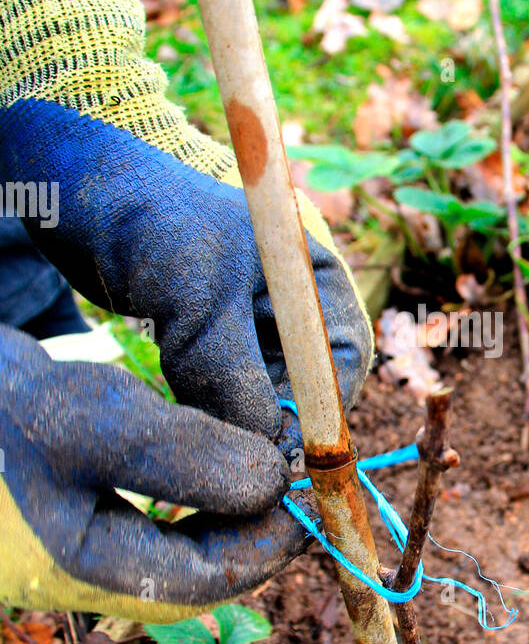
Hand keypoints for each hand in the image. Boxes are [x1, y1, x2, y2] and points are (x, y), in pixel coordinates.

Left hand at [0, 0, 372, 437]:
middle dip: (276, 418)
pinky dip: (205, 407)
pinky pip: (219, 387)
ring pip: (259, 391)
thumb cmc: (145, 219)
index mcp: (308, 271)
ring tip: (202, 432)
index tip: (287, 448)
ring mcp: (243, 316)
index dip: (325, 406)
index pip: (343, 354)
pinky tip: (181, 415)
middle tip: (238, 453)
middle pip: (306, 381)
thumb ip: (233, 374)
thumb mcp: (196, 299)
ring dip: (235, 417)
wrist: (68, 190)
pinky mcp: (204, 335)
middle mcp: (286, 296)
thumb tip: (266, 452)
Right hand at [0, 325, 315, 621]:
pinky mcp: (45, 507)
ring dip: (212, 498)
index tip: (311, 486)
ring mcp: (55, 540)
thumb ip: (183, 456)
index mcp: (85, 565)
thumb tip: (273, 483)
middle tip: (290, 467)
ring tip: (252, 453)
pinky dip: (174, 480)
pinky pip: (130, 508)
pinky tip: (187, 444)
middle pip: (189, 565)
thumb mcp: (86, 420)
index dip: (273, 537)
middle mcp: (73, 567)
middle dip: (246, 522)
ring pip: (162, 536)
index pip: (211, 578)